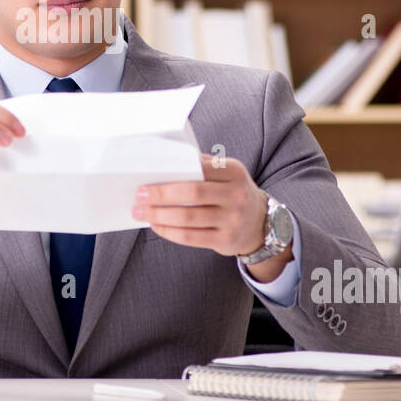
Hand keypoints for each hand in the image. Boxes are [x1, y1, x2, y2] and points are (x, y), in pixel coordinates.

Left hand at [132, 153, 269, 257]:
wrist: (261, 223)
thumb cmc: (233, 192)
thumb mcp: (227, 173)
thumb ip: (202, 166)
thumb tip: (166, 160)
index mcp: (234, 171)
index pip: (198, 169)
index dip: (170, 175)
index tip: (146, 178)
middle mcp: (236, 195)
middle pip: (192, 193)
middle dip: (161, 195)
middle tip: (139, 196)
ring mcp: (233, 219)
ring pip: (188, 218)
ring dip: (159, 215)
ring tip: (141, 213)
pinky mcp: (226, 240)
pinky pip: (191, 237)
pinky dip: (170, 232)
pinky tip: (157, 226)